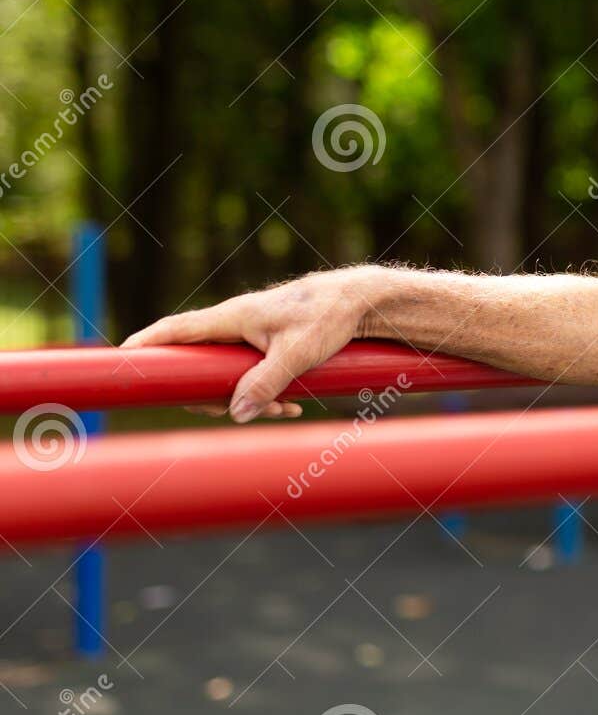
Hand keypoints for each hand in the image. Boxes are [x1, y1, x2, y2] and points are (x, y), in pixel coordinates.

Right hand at [121, 267, 378, 422]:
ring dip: (249, 398)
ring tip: (285, 409)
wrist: (361, 301)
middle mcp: (235, 323)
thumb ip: (264, 384)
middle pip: (199, 364)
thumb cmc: (328, 317)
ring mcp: (251, 333)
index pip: (175, 330)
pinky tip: (292, 405)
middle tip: (236, 413)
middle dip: (213, 396)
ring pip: (229, 373)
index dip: (146, 345)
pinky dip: (267, 392)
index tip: (120, 359)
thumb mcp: (296, 355)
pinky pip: (253, 372)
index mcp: (231, 318)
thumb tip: (235, 414)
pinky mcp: (269, 342)